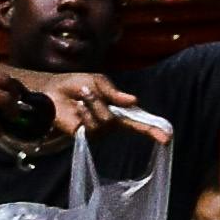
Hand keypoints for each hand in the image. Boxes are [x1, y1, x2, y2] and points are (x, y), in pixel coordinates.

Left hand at [48, 72, 170, 147]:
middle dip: (101, 103)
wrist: (52, 91)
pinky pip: (92, 127)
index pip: (139, 122)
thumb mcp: (97, 82)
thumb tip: (134, 100)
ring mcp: (98, 131)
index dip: (153, 130)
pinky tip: (76, 108)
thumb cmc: (74, 84)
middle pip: (119, 120)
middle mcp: (111, 123)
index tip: (167, 138)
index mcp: (118, 109)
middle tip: (86, 91)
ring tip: (80, 98)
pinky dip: (84, 114)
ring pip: (106, 122)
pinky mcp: (84, 136)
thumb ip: (115, 93)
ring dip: (92, 106)